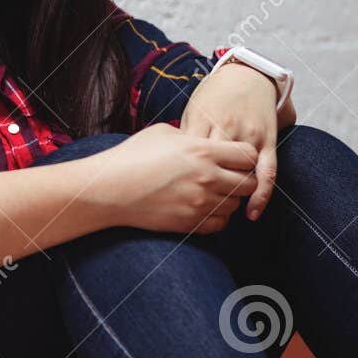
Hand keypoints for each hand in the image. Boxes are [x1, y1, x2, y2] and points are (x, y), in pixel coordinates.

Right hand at [92, 122, 258, 233]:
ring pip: (235, 205)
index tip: (234, 159)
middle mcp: (207, 177)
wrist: (108, 189)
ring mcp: (199, 202)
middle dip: (242, 180)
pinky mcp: (189, 222)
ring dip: (228, 199)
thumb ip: (191, 135)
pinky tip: (203, 208)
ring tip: (212, 193)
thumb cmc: (131, 156)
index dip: (245, 157)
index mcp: (203, 151)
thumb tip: (202, 140)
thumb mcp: (163, 133)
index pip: (249, 155)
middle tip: (228, 178)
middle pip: (248, 183)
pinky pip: (220, 224)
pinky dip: (216, 218)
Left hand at [179, 61, 283, 220]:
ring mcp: (249, 135)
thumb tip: (161, 166)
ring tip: (221, 216)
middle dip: (202, 194)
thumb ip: (180, 139)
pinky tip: (252, 214)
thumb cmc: (212, 98)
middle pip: (212, 170)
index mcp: (201, 123)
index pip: (188, 160)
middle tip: (193, 213)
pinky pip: (267, 172)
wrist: (246, 75)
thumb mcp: (190, 113)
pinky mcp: (268, 140)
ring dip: (231, 199)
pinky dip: (261, 195)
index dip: (178, 184)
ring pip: (240, 174)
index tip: (169, 201)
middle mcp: (226, 129)